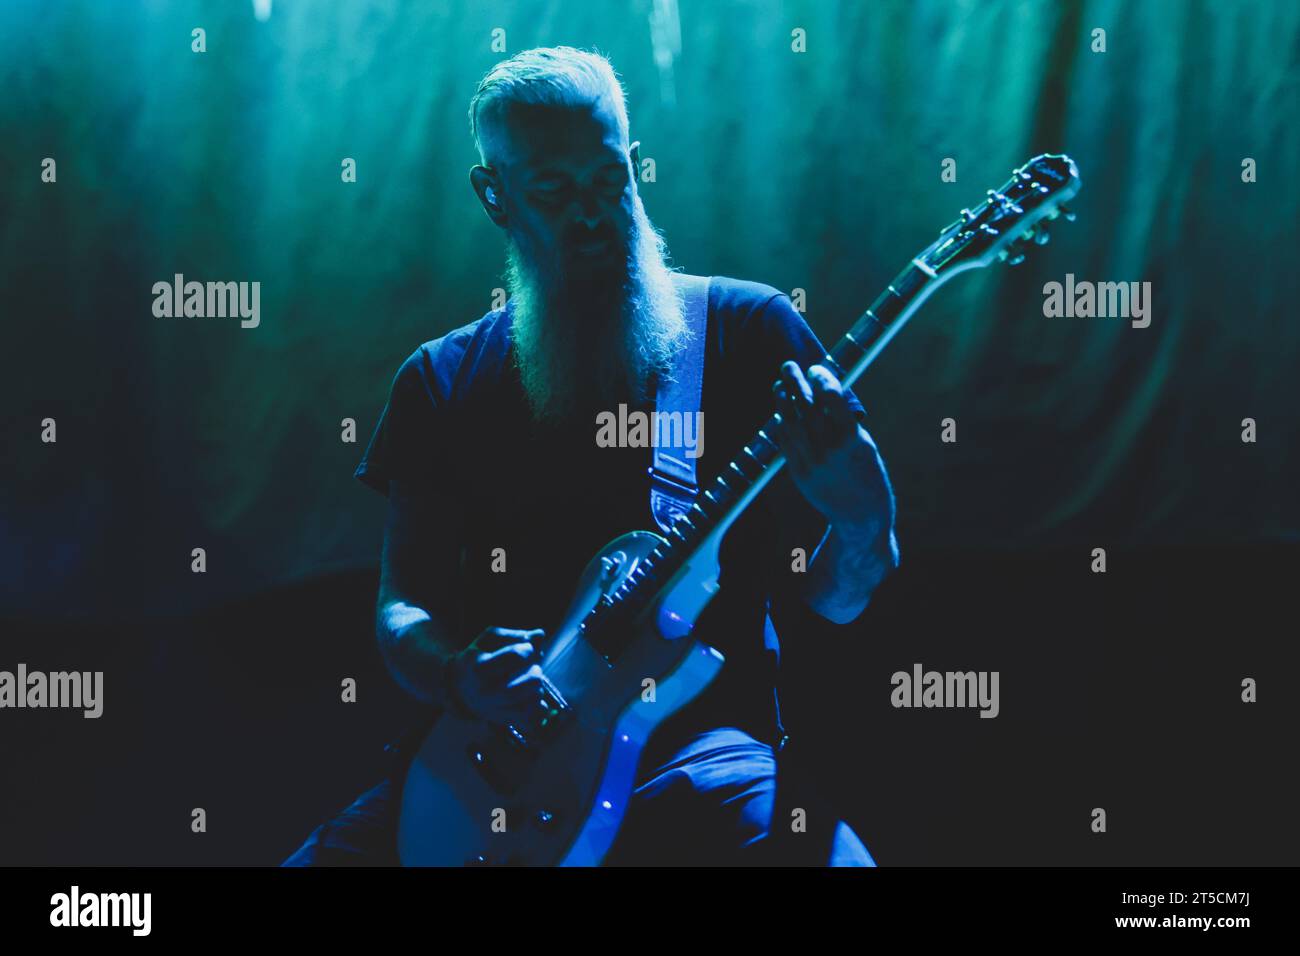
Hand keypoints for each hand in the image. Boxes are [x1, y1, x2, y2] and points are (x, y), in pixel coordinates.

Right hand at [445, 627, 545, 725]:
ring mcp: (495, 711)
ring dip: (538, 691)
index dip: (527, 649)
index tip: (526, 648)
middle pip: (523, 686)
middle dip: (535, 673)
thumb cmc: (479, 657)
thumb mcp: (489, 639)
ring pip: (529, 706)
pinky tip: (532, 698)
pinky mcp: (506, 721)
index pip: (514, 657)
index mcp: (479, 668)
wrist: (461, 687)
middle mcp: (486, 693)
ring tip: (531, 682)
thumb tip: (540, 635)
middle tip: (533, 668)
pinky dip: (539, 709)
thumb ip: (514, 635)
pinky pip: (532, 721)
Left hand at [771, 361, 895, 545]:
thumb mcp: (864, 444)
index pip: (830, 396)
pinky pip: (784, 442)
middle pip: (804, 405)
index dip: (820, 377)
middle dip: (794, 381)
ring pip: (789, 422)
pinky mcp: (798, 474)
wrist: (861, 515)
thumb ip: (844, 420)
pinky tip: (781, 411)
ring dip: (781, 399)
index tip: (816, 369)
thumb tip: (824, 388)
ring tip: (780, 385)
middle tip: (789, 366)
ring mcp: (811, 463)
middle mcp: (829, 450)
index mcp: (852, 439)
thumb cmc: (867, 474)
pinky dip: (781, 423)